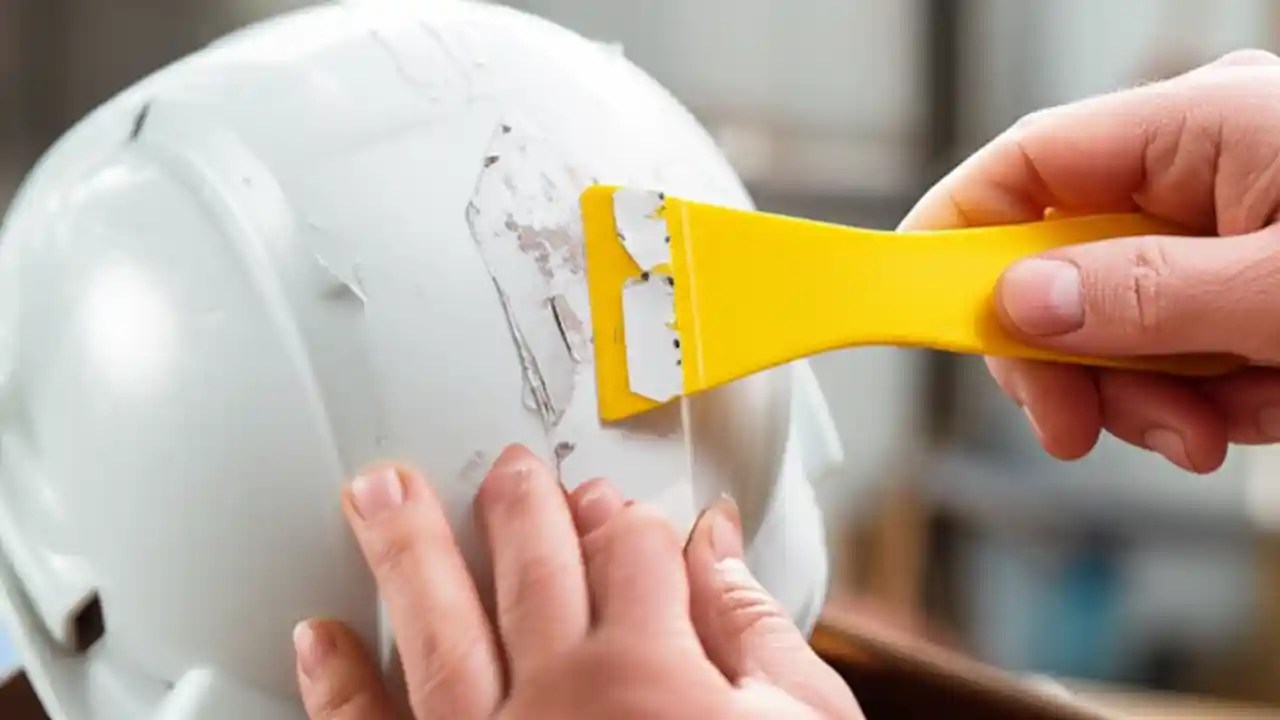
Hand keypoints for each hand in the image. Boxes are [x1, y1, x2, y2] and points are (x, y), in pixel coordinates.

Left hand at [291, 445, 861, 718]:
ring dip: (409, 553)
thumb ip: (755, 624)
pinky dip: (343, 688)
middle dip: (520, 506)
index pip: (634, 554)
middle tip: (504, 469)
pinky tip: (322, 637)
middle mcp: (562, 699)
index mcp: (651, 670)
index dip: (630, 523)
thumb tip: (720, 546)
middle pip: (534, 567)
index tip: (621, 513)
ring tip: (379, 494)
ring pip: (440, 628)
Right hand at [901, 49, 1279, 472]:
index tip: (916, 311)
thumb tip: (1021, 302)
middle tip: (1077, 424)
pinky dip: (1210, 398)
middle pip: (1061, 261)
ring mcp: (1232, 227)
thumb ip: (1145, 296)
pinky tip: (1260, 406)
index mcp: (1202, 126)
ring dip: (1147, 397)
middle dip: (1069, 358)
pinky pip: (1183, 349)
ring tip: (1207, 431)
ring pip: (1119, 322)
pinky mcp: (1256, 285)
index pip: (1027, 165)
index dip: (956, 236)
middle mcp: (1205, 169)